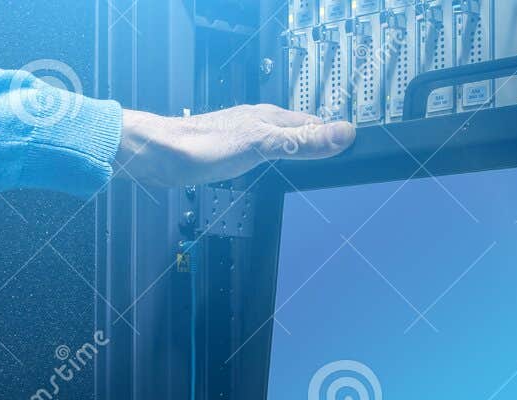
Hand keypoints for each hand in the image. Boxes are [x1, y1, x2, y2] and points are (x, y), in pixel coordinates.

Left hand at [116, 105, 355, 187]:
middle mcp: (258, 121)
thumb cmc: (204, 146)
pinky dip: (274, 157)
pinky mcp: (228, 149)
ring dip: (296, 148)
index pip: (314, 123)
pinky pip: (261, 151)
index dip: (334, 135)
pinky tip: (269, 165)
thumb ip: (302, 141)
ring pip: (279, 139)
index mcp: (270, 117)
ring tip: (313, 160)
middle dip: (318, 140)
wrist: (162, 155)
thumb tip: (344, 133)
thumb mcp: (262, 146)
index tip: (354, 145)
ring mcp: (243, 134)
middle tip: (339, 154)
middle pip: (298, 130)